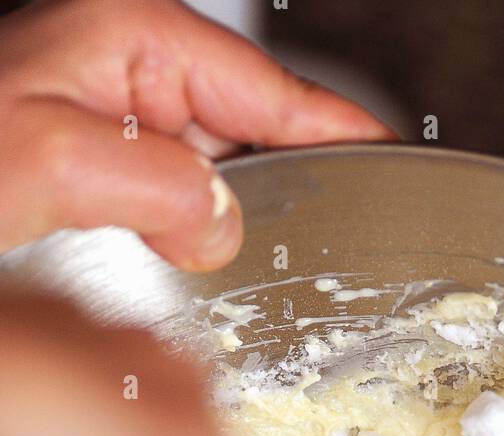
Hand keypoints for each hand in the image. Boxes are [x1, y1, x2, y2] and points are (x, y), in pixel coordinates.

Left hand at [0, 0, 393, 269]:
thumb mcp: (47, 158)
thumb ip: (153, 182)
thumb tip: (219, 222)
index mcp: (130, 40)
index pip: (270, 89)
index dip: (339, 132)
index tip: (394, 163)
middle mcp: (125, 75)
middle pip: (250, 134)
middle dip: (284, 191)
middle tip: (320, 248)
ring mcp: (111, 125)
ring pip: (210, 177)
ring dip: (230, 225)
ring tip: (240, 264)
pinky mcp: (94, 172)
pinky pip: (171, 206)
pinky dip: (189, 240)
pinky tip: (189, 266)